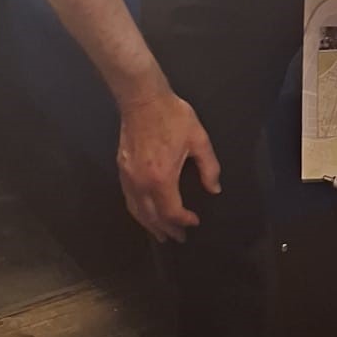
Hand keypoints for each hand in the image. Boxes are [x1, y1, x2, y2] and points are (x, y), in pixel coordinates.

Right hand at [117, 89, 221, 243]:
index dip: (184, 221)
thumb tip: (214, 189)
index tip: (195, 221)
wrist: (142, 99)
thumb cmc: (173, 117)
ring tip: (161, 233)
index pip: (172, 212)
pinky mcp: (121, 169)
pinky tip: (145, 211)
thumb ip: (209, 167)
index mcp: (161, 179)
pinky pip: (129, 199)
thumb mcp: (198, 139)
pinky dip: (138, 211)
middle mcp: (141, 184)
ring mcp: (128, 177)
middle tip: (179, 238)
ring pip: (137, 211)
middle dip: (167, 230)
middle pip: (152, 217)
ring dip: (150, 225)